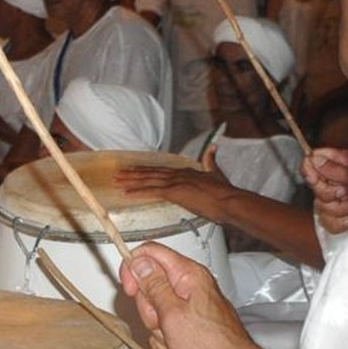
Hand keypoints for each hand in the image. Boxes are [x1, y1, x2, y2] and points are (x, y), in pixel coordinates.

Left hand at [114, 147, 235, 222]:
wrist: (229, 201)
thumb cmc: (225, 193)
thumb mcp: (217, 174)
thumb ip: (211, 161)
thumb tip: (213, 147)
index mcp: (187, 172)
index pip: (162, 171)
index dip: (147, 170)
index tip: (135, 170)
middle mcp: (178, 174)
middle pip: (151, 173)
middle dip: (133, 174)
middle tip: (118, 173)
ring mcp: (175, 182)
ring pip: (148, 180)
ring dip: (131, 181)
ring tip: (117, 181)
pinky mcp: (174, 192)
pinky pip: (151, 192)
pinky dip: (137, 192)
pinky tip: (126, 193)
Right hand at [119, 243, 279, 348]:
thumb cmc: (211, 347)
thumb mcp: (172, 313)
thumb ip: (153, 285)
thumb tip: (138, 262)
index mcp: (188, 275)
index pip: (150, 253)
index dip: (133, 268)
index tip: (129, 288)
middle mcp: (188, 286)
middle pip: (148, 285)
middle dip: (148, 309)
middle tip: (162, 322)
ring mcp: (187, 307)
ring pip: (153, 311)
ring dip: (157, 329)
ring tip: (174, 338)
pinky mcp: (186, 324)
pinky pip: (161, 329)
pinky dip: (166, 342)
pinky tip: (179, 348)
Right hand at [302, 147, 347, 233]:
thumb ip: (336, 166)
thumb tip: (314, 158)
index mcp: (341, 166)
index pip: (313, 164)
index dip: (310, 168)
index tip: (312, 168)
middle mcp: (337, 183)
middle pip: (314, 189)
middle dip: (327, 193)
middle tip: (342, 192)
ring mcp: (339, 202)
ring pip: (320, 208)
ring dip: (335, 208)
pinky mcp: (343, 220)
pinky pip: (328, 224)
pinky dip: (339, 222)